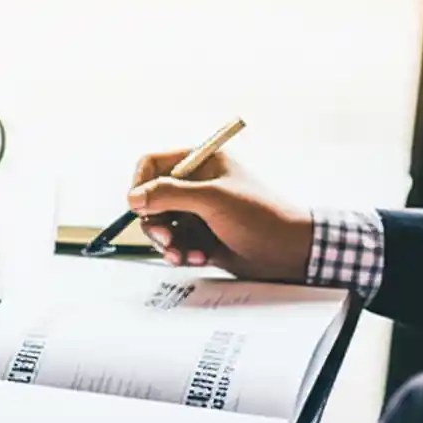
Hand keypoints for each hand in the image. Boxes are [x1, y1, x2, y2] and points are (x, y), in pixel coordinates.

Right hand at [127, 149, 314, 281]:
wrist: (289, 252)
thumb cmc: (260, 217)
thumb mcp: (212, 201)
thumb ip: (169, 195)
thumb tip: (132, 198)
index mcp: (200, 163)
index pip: (152, 165)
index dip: (141, 185)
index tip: (140, 207)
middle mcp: (196, 185)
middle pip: (151, 199)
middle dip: (155, 223)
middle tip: (167, 238)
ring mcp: (197, 212)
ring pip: (159, 226)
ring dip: (167, 243)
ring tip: (183, 255)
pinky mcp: (200, 236)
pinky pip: (174, 244)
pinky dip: (179, 253)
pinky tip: (197, 258)